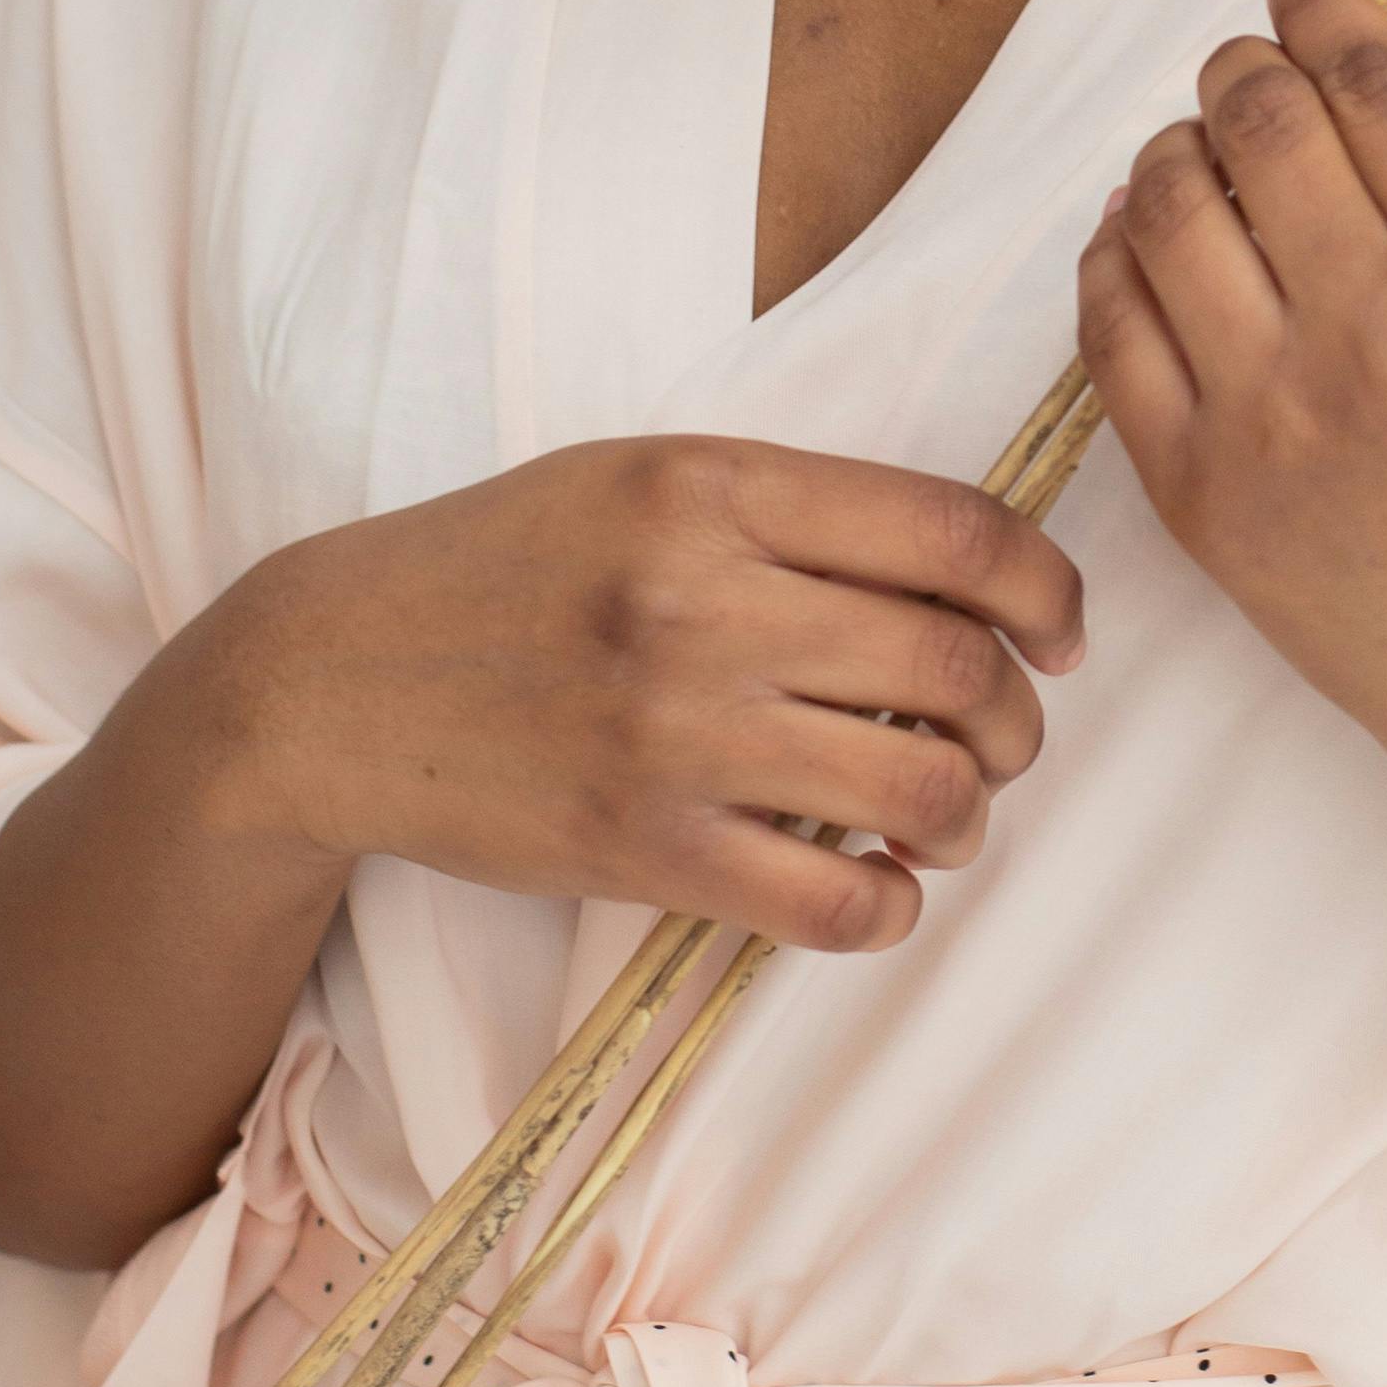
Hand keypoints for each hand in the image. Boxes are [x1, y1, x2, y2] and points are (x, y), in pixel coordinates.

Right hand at [199, 435, 1086, 961]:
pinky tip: (873, 886)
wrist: (328, 680)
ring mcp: (674, 730)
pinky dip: (888, 907)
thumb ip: (791, 512)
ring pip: (921, 790)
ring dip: (968, 814)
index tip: (1058, 633)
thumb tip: (966, 579)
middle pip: (957, 666)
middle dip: (1019, 717)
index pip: (956, 530)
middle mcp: (701, 599)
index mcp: (712, 484)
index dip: (1045, 591)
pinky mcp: (642, 847)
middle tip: (1004, 737)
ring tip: (946, 815)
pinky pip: (832, 903)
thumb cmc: (499, 568)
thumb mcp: (639, 480)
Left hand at [1074, 0, 1386, 863]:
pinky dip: (1115, 254)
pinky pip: (1110, 324)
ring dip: (1174, 151)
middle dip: (1242, 69)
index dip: (1323, 7)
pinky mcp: (1198, 492)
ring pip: (1164, 204)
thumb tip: (1347, 97)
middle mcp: (1378, 333)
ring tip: (1199, 158)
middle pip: (1256, 121)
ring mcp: (1273, 416)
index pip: (1375, 87)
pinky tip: (1144, 240)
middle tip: (1247, 72)